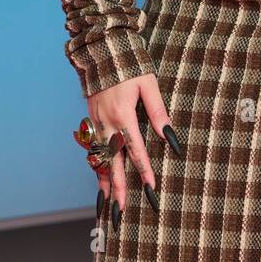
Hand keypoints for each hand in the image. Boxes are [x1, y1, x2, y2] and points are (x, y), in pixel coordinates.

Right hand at [88, 71, 175, 227]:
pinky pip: (92, 149)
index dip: (144, 171)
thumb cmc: (130, 65)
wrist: (102, 50)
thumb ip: (158, 111)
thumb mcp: (148, 84)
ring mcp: (95, 122)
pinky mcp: (91, 119)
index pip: (135, 150)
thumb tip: (170, 135)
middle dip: (118, 188)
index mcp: (122, 115)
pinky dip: (95, 165)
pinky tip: (99, 177)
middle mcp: (106, 123)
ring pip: (99, 158)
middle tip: (121, 211)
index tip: (151, 188)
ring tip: (108, 202)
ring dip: (103, 181)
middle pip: (112, 162)